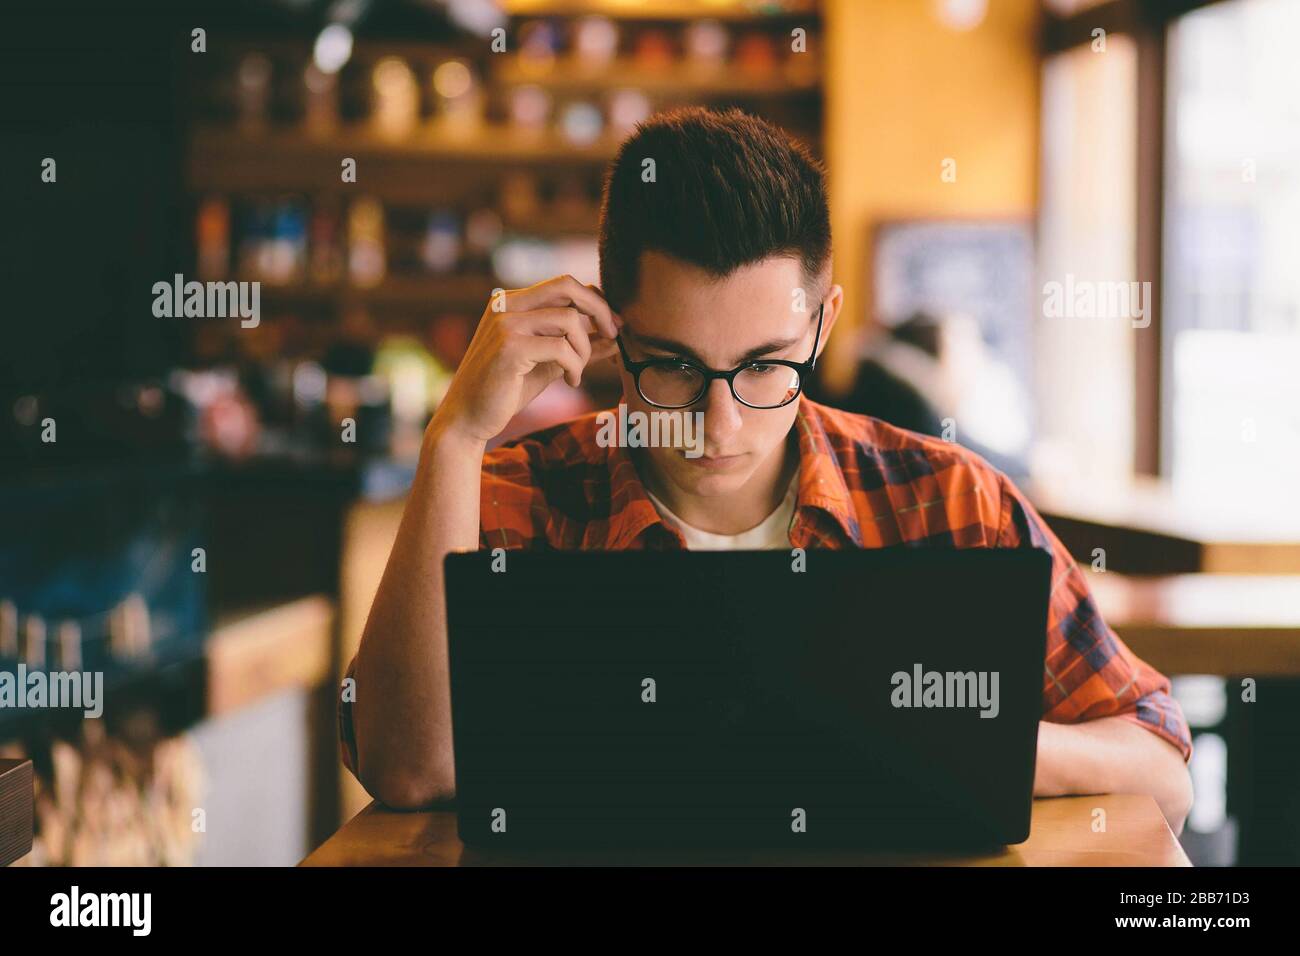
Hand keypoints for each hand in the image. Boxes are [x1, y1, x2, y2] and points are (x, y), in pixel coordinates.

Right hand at [430, 274, 621, 445]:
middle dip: (599, 309)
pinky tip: (571, 381)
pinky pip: (561, 347)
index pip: (563, 285)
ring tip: (577, 371)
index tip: (613, 326)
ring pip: (569, 320)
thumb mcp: (548, 363)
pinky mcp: (509, 347)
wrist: (468, 419)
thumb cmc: (506, 391)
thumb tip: (614, 337)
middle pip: (567, 286)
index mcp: (511, 302)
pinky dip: (575, 366)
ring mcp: (505, 323)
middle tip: (614, 336)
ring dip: (585, 349)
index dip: (595, 301)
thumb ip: (575, 346)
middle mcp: (506, 304)